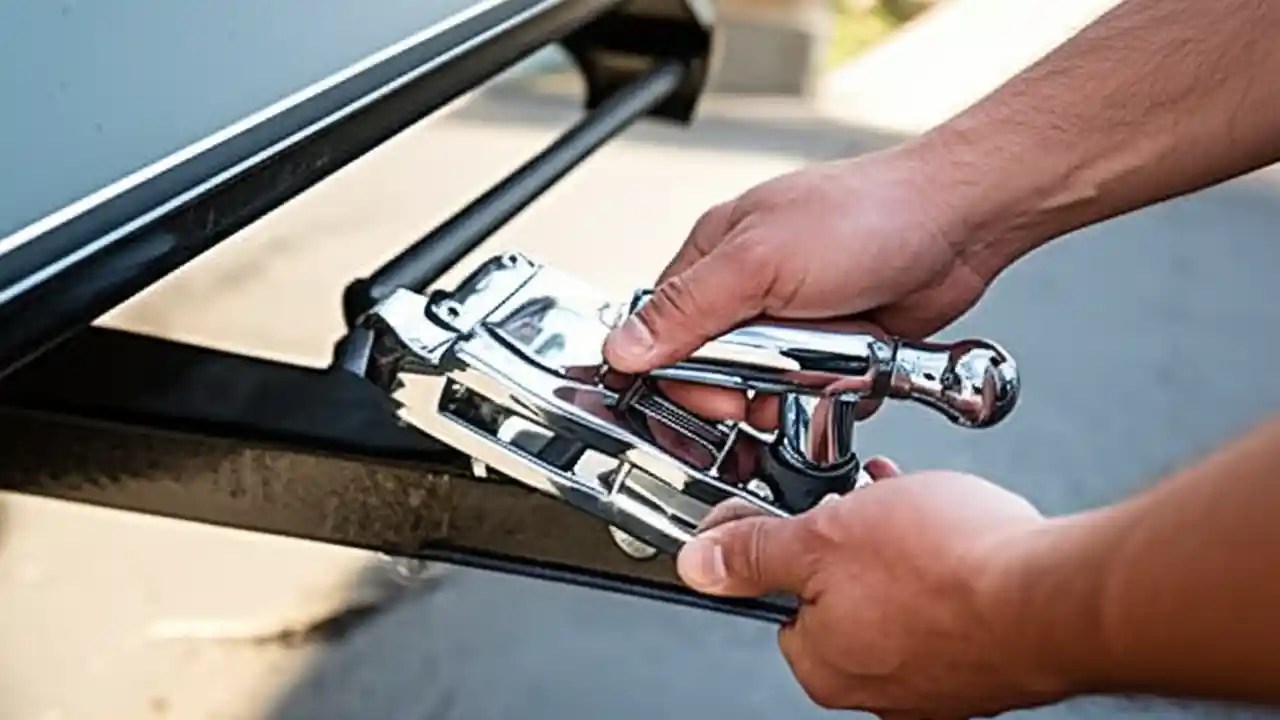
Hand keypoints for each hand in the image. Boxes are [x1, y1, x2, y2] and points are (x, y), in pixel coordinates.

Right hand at [602, 141, 999, 377]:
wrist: (960, 224)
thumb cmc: (867, 216)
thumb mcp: (760, 263)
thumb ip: (688, 310)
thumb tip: (623, 347)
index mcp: (714, 256)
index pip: (661, 330)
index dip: (675, 375)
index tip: (704, 400)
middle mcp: (748, 287)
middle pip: (710, 368)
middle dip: (736, 391)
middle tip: (757, 397)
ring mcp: (793, 319)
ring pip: (763, 387)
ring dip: (786, 397)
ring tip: (809, 384)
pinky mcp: (835, 345)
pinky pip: (811, 392)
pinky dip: (825, 397)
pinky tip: (841, 382)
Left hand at [679, 460, 1077, 718]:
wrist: (1057, 592)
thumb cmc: (950, 571)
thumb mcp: (822, 538)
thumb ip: (755, 552)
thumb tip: (702, 563)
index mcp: (825, 665)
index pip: (780, 608)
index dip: (791, 551)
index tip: (808, 520)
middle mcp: (878, 686)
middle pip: (840, 598)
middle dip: (852, 543)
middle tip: (870, 511)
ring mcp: (937, 678)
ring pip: (897, 595)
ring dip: (900, 546)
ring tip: (920, 513)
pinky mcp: (986, 661)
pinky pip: (949, 604)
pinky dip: (949, 566)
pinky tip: (961, 535)